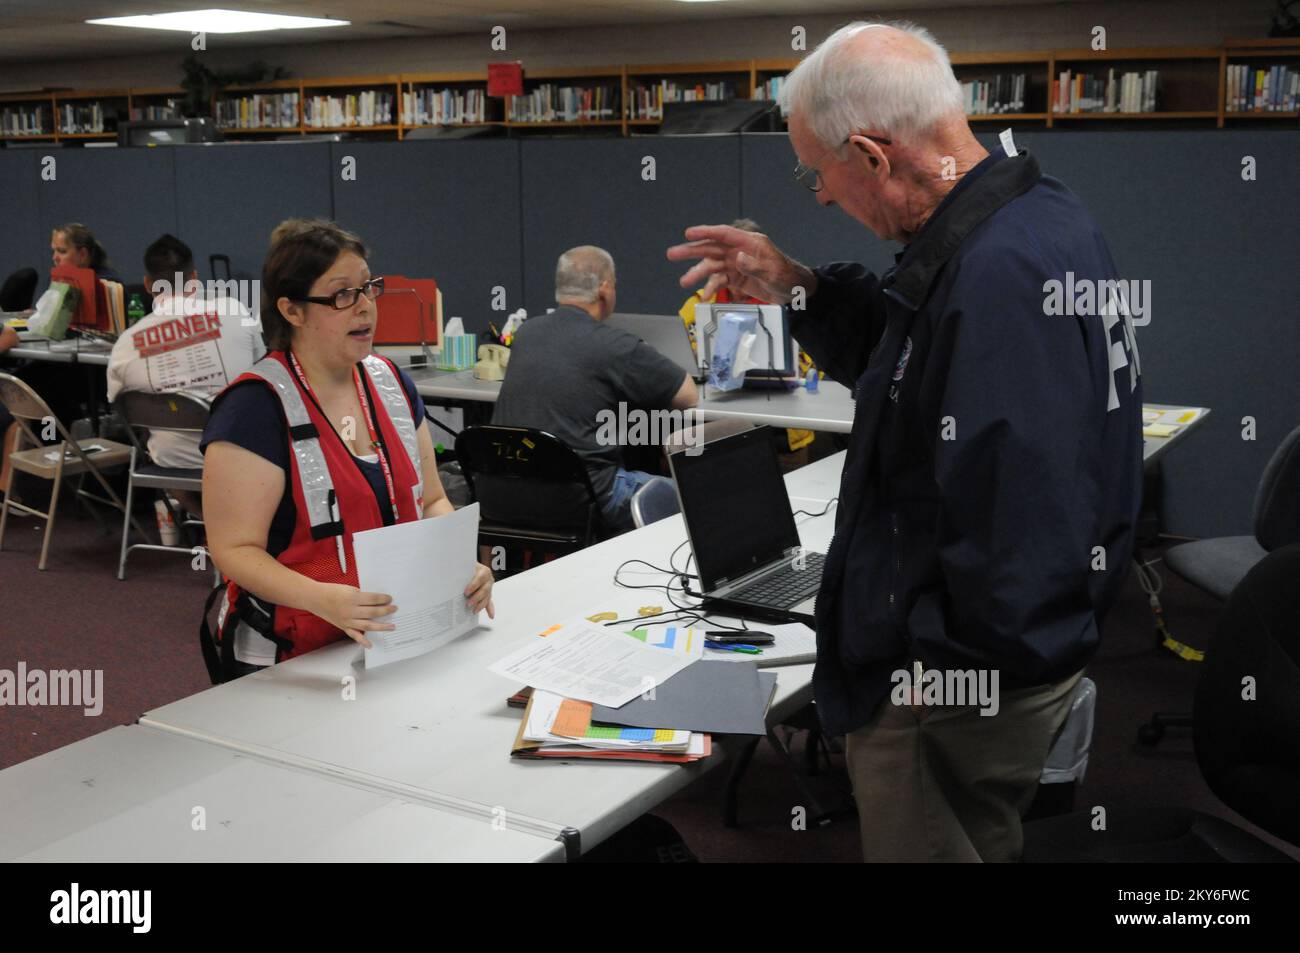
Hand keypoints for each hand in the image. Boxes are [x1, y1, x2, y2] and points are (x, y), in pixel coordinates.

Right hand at [309, 583, 395, 648]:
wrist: (315, 598)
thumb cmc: (332, 591)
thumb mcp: (349, 589)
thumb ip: (361, 596)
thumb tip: (376, 602)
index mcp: (352, 599)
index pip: (373, 599)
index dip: (383, 599)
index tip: (390, 599)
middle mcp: (350, 611)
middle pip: (373, 612)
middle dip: (386, 611)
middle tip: (394, 609)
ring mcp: (347, 620)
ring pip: (367, 625)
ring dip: (381, 626)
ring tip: (391, 627)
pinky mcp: (343, 626)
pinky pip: (354, 635)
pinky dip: (362, 641)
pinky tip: (370, 645)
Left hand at [464, 563, 495, 618]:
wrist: (469, 566)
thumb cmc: (466, 567)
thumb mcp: (464, 568)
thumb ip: (461, 574)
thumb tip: (452, 581)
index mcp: (484, 571)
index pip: (480, 578)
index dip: (474, 585)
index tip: (466, 592)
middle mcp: (488, 579)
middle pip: (484, 589)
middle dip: (476, 598)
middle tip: (468, 603)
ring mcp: (489, 587)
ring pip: (487, 597)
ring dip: (480, 605)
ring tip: (474, 611)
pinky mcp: (488, 593)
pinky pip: (489, 602)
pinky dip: (490, 609)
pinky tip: (491, 616)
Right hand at [666, 224, 816, 304]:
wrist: (796, 293)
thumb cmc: (789, 277)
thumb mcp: (775, 272)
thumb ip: (755, 266)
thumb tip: (738, 258)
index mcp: (750, 243)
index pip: (724, 234)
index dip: (705, 232)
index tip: (688, 233)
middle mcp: (739, 251)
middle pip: (712, 249)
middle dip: (692, 251)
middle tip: (672, 254)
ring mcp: (736, 265)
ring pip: (712, 267)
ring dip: (697, 274)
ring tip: (684, 282)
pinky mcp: (736, 279)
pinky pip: (719, 282)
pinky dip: (710, 289)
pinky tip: (704, 296)